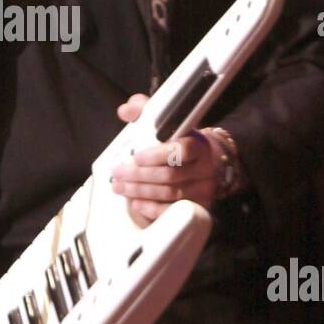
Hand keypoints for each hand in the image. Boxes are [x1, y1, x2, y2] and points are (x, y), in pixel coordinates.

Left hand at [111, 94, 220, 225]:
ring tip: (119, 187)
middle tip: (117, 174)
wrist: (206, 162)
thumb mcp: (166, 122)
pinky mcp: (199, 207)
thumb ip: (145, 111)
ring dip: (140, 192)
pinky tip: (135, 203)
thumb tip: (125, 110)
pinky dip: (151, 208)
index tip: (136, 156)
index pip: (182, 150)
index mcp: (197, 144)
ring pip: (169, 194)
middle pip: (170, 175)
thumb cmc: (179, 141)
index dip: (157, 155)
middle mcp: (204, 168)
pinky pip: (173, 212)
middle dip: (138, 176)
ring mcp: (204, 190)